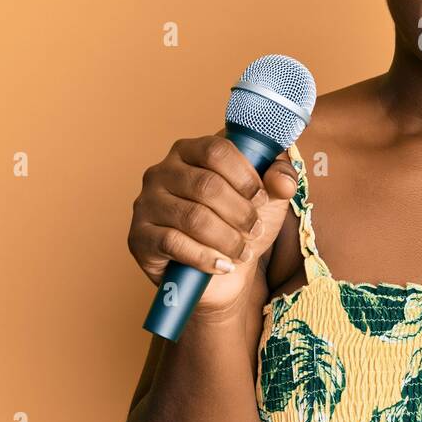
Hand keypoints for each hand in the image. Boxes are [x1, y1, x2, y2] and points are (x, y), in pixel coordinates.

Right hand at [127, 132, 299, 318]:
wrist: (222, 271)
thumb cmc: (241, 223)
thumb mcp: (269, 197)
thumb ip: (281, 179)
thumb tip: (282, 182)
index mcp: (191, 150)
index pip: (216, 150)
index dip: (245, 175)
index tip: (262, 197)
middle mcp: (162, 171)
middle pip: (206, 185)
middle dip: (240, 212)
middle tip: (255, 230)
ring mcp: (146, 203)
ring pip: (193, 217)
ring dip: (227, 238)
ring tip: (243, 251)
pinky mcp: (139, 236)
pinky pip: (173, 243)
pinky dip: (205, 257)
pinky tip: (222, 265)